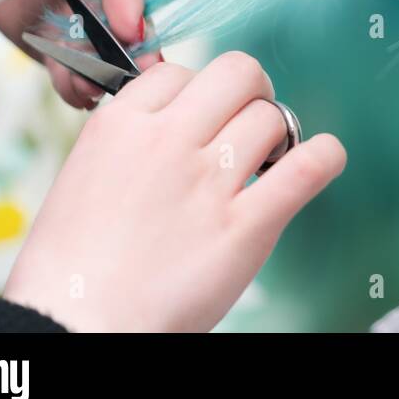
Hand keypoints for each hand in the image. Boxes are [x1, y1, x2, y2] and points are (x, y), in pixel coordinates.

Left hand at [0, 0, 162, 106]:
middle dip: (133, 43)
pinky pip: (77, 67)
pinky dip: (77, 83)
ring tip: (92, 89)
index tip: (130, 23)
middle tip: (134, 70)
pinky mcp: (67, 39)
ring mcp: (92, 10)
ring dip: (105, 70)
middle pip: (131, 10)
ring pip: (108, 46)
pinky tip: (77, 93)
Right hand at [2, 53, 347, 331]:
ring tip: (268, 164)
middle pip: (237, 71)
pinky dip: (325, 157)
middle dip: (252, 92)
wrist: (76, 327)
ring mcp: (208, 182)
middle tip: (249, 126)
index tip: (201, 119)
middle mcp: (166, 142)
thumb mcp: (84, 175)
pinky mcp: (244, 226)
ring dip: (280, 135)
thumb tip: (175, 116)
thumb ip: (131, 140)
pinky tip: (322, 160)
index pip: (178, 70)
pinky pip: (307, 167)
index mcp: (119, 125)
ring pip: (272, 117)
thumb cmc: (73, 266)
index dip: (197, 92)